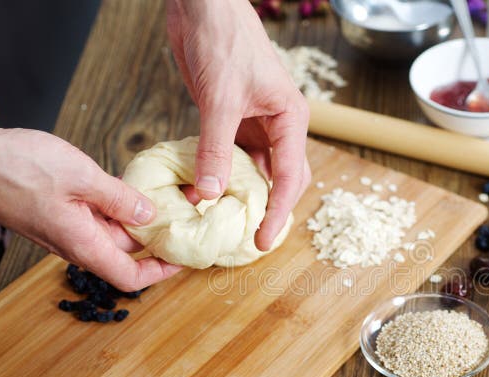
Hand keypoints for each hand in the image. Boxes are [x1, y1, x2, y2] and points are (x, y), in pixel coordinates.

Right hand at [0, 120, 181, 290]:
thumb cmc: (16, 166)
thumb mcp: (82, 176)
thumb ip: (120, 199)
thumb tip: (150, 217)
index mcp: (83, 244)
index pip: (130, 277)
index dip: (161, 272)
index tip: (183, 258)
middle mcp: (73, 243)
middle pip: (124, 252)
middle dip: (154, 238)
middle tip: (181, 215)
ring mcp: (62, 230)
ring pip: (109, 233)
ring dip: (134, 220)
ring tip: (160, 197)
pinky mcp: (53, 215)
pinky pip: (91, 218)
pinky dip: (112, 206)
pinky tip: (123, 186)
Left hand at [166, 0, 310, 250]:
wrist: (204, 6)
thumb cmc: (225, 41)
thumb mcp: (220, 99)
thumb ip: (216, 148)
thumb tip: (209, 194)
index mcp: (290, 120)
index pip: (290, 177)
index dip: (278, 212)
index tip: (263, 240)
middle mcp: (277, 126)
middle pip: (280, 179)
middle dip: (266, 209)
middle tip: (248, 239)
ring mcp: (254, 124)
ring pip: (253, 170)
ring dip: (238, 194)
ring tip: (221, 222)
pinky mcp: (230, 119)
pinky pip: (228, 156)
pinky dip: (216, 175)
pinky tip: (199, 191)